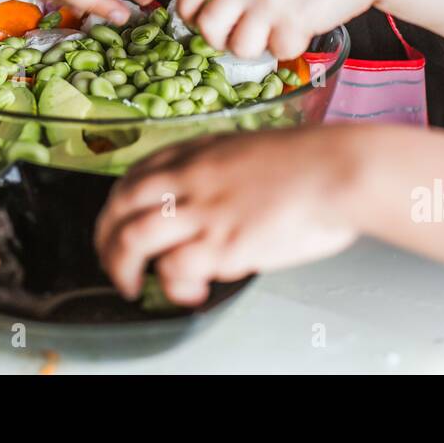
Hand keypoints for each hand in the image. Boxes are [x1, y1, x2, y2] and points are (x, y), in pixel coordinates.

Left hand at [94, 125, 369, 304]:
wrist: (337, 170)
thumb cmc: (310, 162)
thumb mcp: (249, 149)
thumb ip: (219, 169)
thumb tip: (207, 197)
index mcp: (197, 152)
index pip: (135, 175)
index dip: (118, 205)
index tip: (117, 224)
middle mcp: (190, 177)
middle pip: (120, 205)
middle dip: (105, 238)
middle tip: (112, 262)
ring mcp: (202, 209)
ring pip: (133, 238)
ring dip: (122, 267)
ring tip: (132, 285)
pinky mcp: (220, 242)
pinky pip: (175, 269)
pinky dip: (175, 286)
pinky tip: (190, 293)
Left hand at [176, 0, 390, 58]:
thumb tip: (211, 17)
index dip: (188, 10)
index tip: (200, 21)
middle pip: (208, 25)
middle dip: (221, 41)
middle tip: (241, 38)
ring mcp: (268, 0)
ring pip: (239, 46)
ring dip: (257, 49)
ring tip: (277, 32)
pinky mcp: (293, 20)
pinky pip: (278, 51)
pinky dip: (291, 47)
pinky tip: (303, 28)